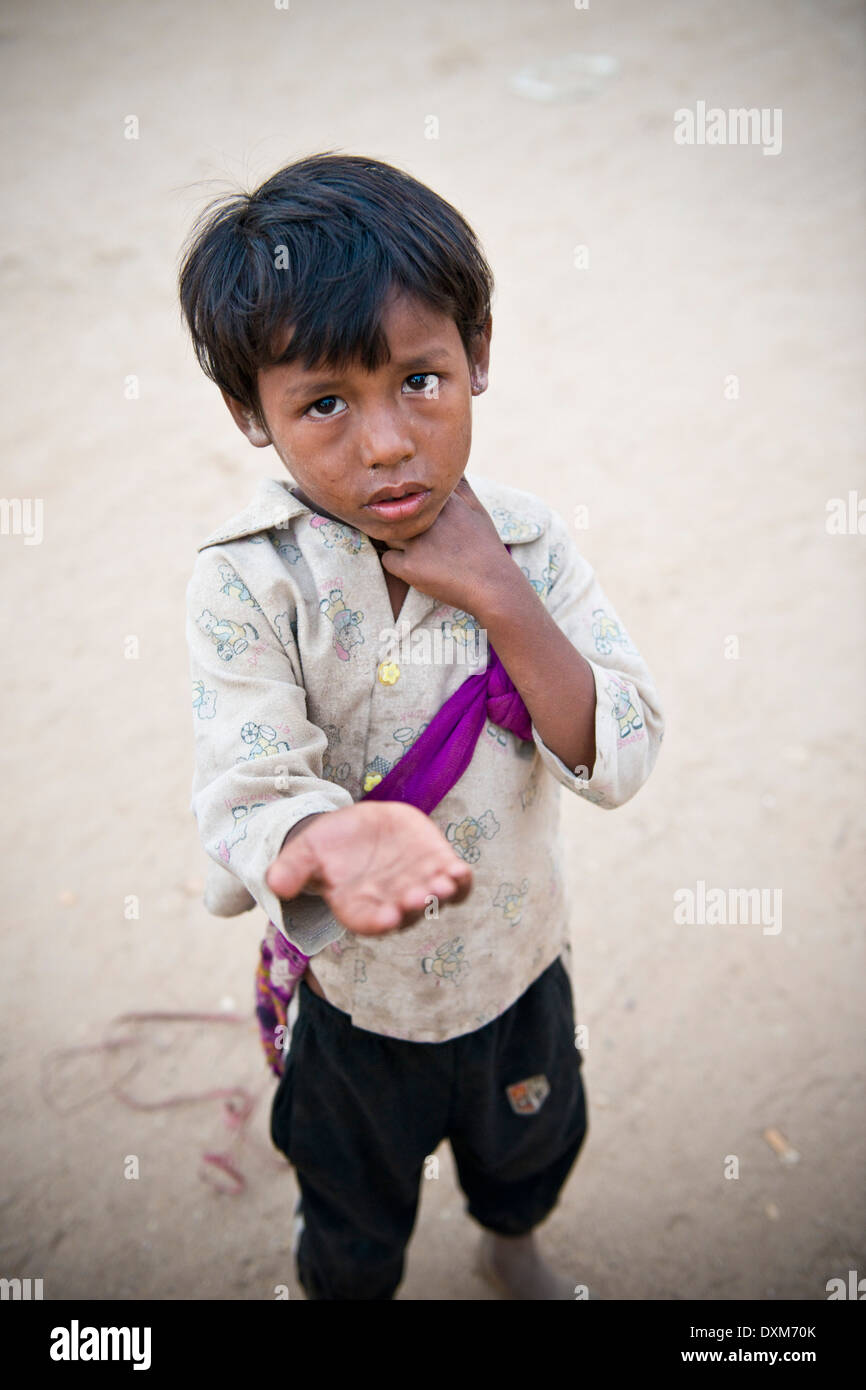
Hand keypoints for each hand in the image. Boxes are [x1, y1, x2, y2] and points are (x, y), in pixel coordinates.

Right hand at [265, 801, 472, 934]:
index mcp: (358, 906)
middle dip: (415, 904)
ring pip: (435, 897)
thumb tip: (274, 884)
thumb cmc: (326, 848)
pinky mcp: (435, 864)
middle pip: (407, 911)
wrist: (354, 831)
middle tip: (419, 895)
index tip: (386, 917)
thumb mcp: (304, 853)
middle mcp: (390, 901)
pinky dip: (460, 878)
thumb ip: (291, 870)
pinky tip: (460, 870)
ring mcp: (417, 884)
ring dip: (442, 892)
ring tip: (446, 882)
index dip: (378, 920)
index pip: (369, 921)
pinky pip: (454, 879)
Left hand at [379, 476, 513, 612]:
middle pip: (394, 511)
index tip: (416, 513)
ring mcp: (416, 542)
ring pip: (387, 533)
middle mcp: (427, 518)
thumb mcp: (477, 510)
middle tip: (416, 537)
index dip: (409, 502)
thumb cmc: (485, 546)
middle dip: (399, 521)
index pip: (409, 491)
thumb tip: (452, 469)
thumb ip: (461, 487)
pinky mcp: (408, 567)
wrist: (492, 585)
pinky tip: (416, 568)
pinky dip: (398, 564)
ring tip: (416, 552)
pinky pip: (387, 559)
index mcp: (443, 501)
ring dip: (396, 541)